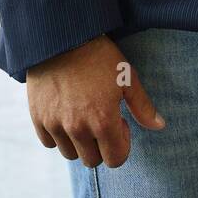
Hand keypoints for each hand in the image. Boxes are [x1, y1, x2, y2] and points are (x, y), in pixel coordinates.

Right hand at [26, 33, 165, 168]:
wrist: (62, 37)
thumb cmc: (98, 55)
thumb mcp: (126, 76)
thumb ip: (143, 106)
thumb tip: (160, 126)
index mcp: (103, 121)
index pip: (115, 160)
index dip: (121, 144)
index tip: (119, 123)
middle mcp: (78, 128)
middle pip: (92, 161)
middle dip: (100, 145)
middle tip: (99, 118)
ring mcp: (55, 124)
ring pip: (70, 153)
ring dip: (78, 141)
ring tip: (81, 115)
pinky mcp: (38, 118)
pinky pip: (49, 142)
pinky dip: (57, 134)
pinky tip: (64, 113)